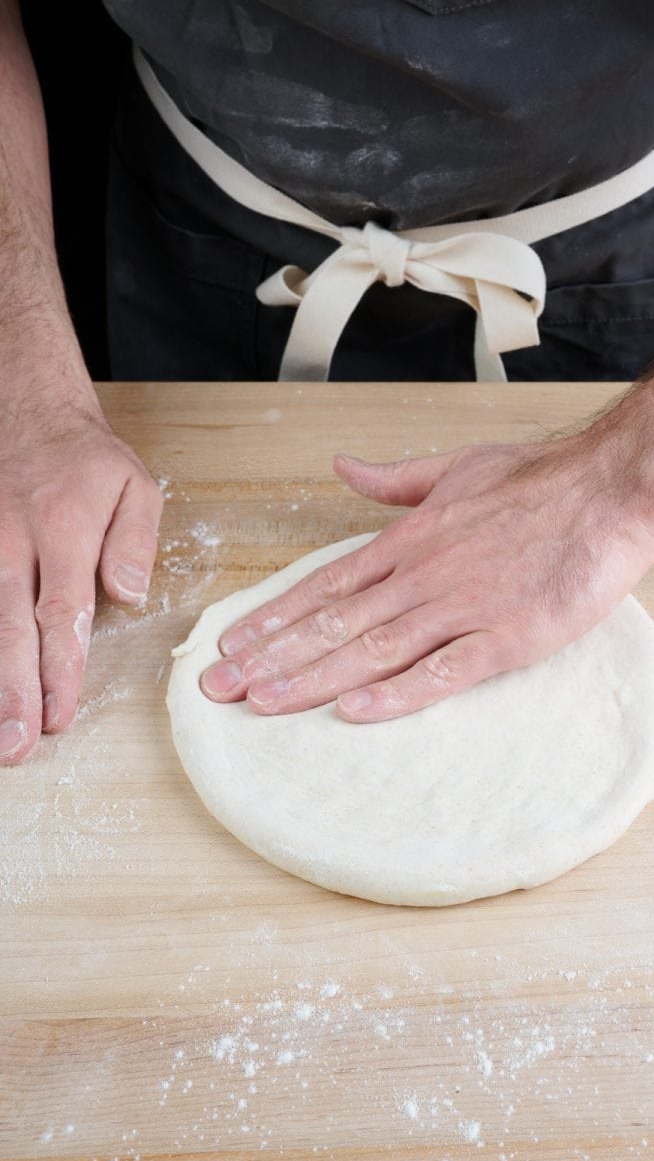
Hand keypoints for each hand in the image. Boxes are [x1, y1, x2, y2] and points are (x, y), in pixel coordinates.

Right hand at [0, 399, 163, 763]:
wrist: (27, 414)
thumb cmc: (87, 461)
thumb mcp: (134, 486)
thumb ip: (133, 541)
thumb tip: (127, 595)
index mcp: (63, 528)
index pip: (61, 611)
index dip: (59, 667)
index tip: (60, 714)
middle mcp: (14, 543)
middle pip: (11, 628)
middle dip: (14, 692)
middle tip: (18, 746)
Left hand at [201, 400, 653, 722]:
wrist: (612, 486)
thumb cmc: (542, 477)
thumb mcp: (457, 467)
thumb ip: (395, 479)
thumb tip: (342, 466)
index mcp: (412, 539)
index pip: (327, 583)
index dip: (276, 617)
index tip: (232, 643)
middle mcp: (425, 574)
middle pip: (334, 622)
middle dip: (271, 658)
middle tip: (217, 689)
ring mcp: (463, 606)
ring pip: (373, 649)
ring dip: (313, 679)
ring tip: (262, 704)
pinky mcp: (507, 637)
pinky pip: (443, 671)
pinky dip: (397, 693)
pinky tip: (355, 711)